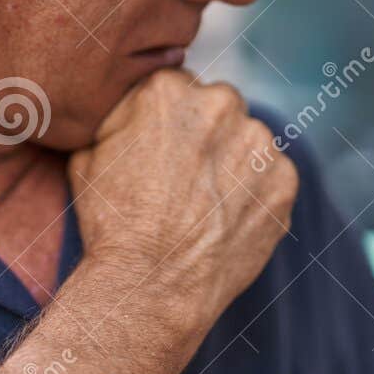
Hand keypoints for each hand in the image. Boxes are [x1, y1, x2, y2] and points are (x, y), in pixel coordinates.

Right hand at [66, 69, 297, 337]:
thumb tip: (127, 113)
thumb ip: (117, 120)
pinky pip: (271, 178)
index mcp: (168, 89)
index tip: (160, 152)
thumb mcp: (88, 155)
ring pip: (248, 142)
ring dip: (234, 162)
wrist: (152, 283)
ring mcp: (259, 142)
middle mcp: (220, 103)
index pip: (176, 90)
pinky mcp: (284, 180)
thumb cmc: (112, 222)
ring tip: (205, 204)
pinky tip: (227, 220)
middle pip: (217, 108)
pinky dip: (256, 194)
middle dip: (206, 135)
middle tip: (184, 178)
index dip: (166, 123)